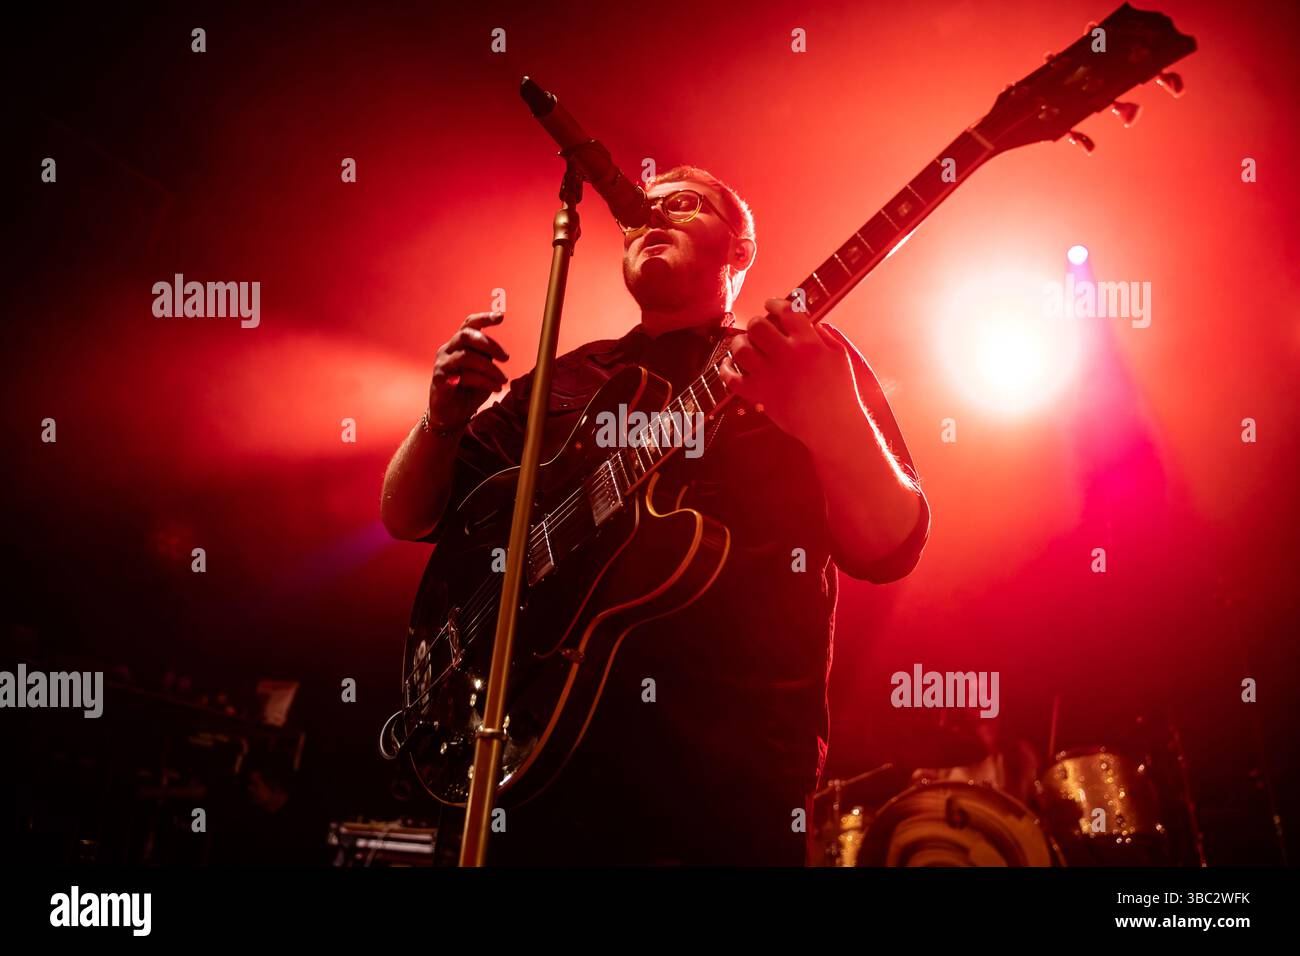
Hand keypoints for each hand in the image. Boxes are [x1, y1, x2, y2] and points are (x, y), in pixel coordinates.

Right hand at [428, 312, 509, 427]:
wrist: (452, 416)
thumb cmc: (469, 390)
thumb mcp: (483, 371)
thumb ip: (488, 358)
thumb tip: (501, 353)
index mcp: (458, 344)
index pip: (469, 324)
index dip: (484, 318)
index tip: (501, 317)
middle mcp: (448, 350)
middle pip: (466, 335)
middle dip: (489, 344)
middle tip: (506, 358)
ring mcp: (442, 364)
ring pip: (466, 356)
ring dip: (490, 368)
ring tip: (503, 380)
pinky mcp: (439, 380)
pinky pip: (463, 376)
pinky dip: (482, 381)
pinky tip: (494, 388)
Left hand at [717, 298, 859, 445]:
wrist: (833, 426)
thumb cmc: (840, 391)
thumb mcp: (840, 355)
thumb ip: (823, 334)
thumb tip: (806, 320)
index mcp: (809, 343)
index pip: (786, 311)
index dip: (774, 304)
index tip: (770, 305)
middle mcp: (788, 356)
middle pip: (758, 326)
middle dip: (756, 323)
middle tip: (758, 328)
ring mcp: (772, 376)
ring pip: (741, 349)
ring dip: (739, 343)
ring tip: (742, 344)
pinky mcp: (760, 396)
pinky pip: (732, 380)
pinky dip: (726, 371)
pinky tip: (729, 366)